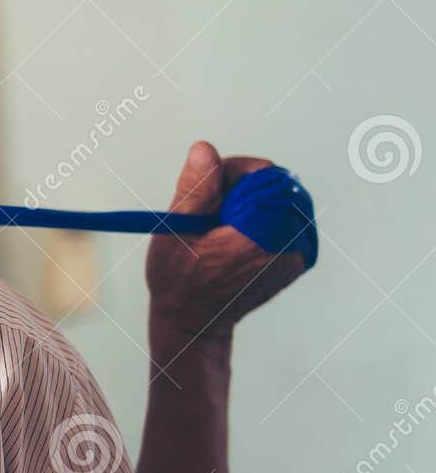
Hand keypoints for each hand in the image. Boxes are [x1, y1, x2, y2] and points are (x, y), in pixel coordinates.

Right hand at [147, 141, 307, 341]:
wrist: (195, 322)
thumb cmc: (177, 280)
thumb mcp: (174, 231)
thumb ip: (194, 188)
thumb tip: (205, 149)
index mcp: (257, 237)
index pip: (264, 174)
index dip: (234, 171)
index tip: (209, 187)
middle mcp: (287, 245)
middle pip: (277, 184)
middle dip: (243, 186)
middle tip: (211, 211)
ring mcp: (297, 254)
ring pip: (283, 199)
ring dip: (253, 200)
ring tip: (222, 225)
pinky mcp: (299, 259)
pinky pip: (288, 218)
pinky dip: (263, 216)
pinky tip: (237, 234)